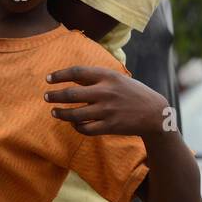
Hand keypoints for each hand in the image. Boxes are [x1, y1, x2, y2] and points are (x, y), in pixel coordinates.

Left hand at [45, 66, 170, 137]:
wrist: (155, 114)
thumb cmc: (132, 93)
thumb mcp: (116, 79)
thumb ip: (95, 78)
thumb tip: (69, 77)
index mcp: (107, 76)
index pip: (77, 72)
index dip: (59, 75)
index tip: (48, 79)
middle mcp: (106, 92)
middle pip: (71, 94)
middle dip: (54, 96)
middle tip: (46, 96)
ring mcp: (107, 111)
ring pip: (74, 114)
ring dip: (60, 113)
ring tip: (54, 112)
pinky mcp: (110, 126)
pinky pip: (85, 128)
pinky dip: (76, 126)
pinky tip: (72, 123)